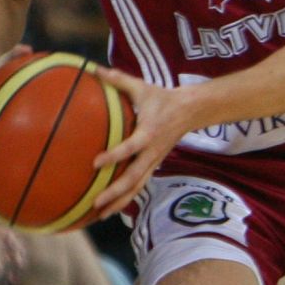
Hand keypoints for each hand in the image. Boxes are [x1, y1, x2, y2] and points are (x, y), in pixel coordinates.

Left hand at [89, 69, 200, 220]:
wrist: (191, 110)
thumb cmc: (163, 98)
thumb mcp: (142, 87)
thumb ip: (119, 80)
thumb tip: (93, 70)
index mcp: (149, 131)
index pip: (132, 146)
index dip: (115, 155)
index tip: (96, 162)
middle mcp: (152, 150)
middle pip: (135, 175)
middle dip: (115, 191)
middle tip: (95, 201)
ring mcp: (154, 160)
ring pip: (138, 186)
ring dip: (119, 201)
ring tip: (99, 214)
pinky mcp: (154, 165)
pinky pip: (140, 185)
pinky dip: (125, 199)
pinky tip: (109, 210)